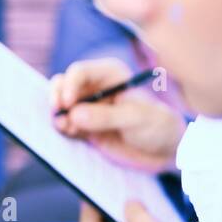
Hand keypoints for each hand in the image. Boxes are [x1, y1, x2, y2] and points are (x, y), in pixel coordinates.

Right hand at [50, 59, 184, 171]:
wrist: (165, 149)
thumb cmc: (157, 125)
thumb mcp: (137, 118)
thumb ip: (107, 116)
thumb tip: (75, 114)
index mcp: (110, 75)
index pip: (80, 72)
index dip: (69, 84)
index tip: (67, 102)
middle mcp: (95, 88)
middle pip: (64, 85)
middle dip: (56, 98)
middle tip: (58, 114)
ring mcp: (88, 108)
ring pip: (61, 105)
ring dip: (58, 115)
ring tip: (66, 127)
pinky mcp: (85, 128)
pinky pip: (66, 124)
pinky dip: (62, 128)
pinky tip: (70, 133)